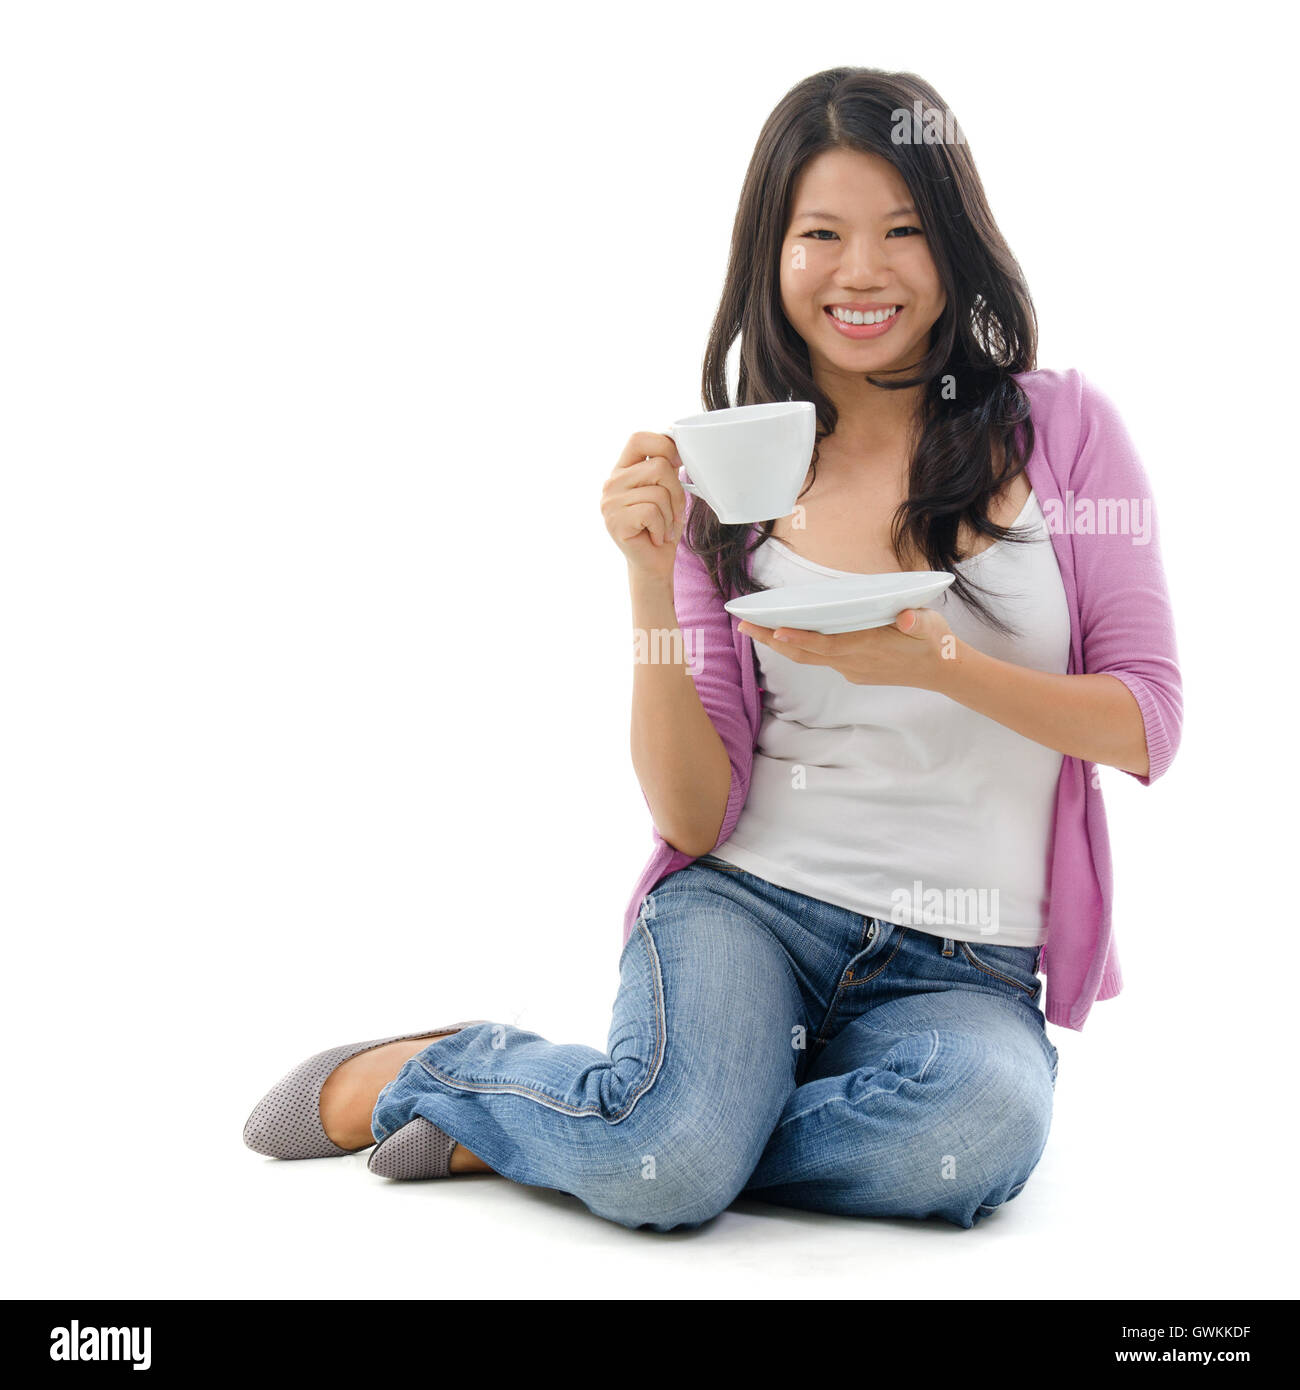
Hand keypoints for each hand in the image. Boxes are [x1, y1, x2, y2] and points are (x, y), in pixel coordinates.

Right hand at [602, 431, 686, 585]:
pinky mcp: (615, 521)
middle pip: (658, 466)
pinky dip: (661, 528)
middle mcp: (611, 483)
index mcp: (622, 470)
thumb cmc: (661, 528)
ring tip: (663, 528)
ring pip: (658, 492)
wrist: (652, 565)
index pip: (639, 439)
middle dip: (677, 492)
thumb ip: (666, 470)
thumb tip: (680, 448)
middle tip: (674, 513)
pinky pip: (652, 512)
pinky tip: (655, 537)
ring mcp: (610, 502)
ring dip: (670, 515)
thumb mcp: (667, 492)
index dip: (663, 445)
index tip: (678, 462)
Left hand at [737, 607, 955, 690]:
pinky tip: (787, 636)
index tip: (776, 630)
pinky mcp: (852, 671)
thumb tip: (906, 618)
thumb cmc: (933, 642)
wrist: (942, 671)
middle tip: (743, 625)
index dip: (800, 639)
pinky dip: (799, 648)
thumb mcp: (930, 626)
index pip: (826, 644)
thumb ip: (917, 621)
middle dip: (772, 640)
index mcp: (866, 646)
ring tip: (754, 629)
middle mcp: (852, 661)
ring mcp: (850, 669)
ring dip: (780, 645)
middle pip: (805, 653)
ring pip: (808, 658)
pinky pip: (819, 659)